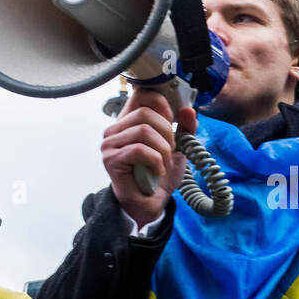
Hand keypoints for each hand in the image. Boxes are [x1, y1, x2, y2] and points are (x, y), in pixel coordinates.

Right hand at [101, 89, 198, 228]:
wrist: (150, 204)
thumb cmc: (159, 174)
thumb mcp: (178, 148)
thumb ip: (185, 128)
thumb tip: (188, 109)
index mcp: (129, 121)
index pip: (141, 95)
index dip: (161, 104)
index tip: (173, 121)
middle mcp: (115, 129)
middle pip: (146, 112)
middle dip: (167, 132)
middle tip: (171, 151)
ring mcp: (110, 144)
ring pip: (144, 130)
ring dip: (163, 149)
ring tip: (164, 164)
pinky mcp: (111, 160)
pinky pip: (139, 150)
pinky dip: (156, 160)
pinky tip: (158, 171)